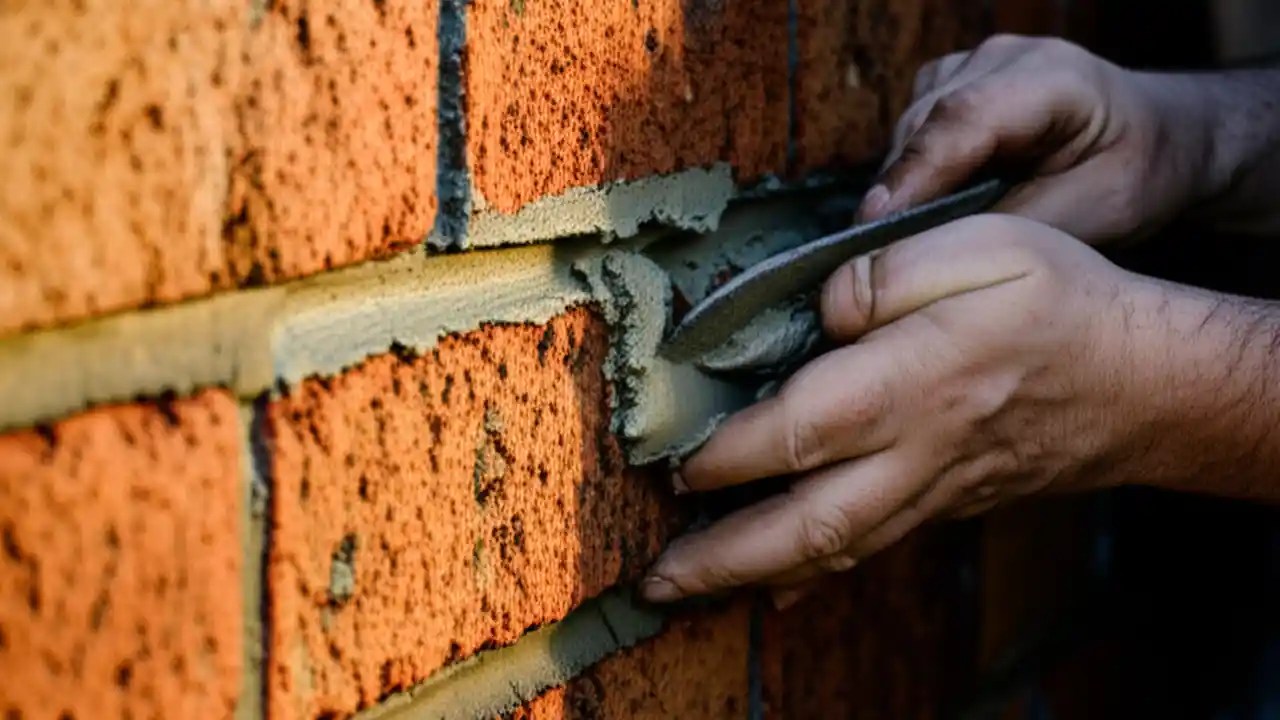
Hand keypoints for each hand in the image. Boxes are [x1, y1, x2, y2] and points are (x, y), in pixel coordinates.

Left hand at [641, 215, 1187, 605]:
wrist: (1144, 384)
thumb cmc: (1061, 303)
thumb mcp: (978, 246)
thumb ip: (883, 274)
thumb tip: (815, 309)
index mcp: (913, 383)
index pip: (797, 431)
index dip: (725, 454)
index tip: (672, 461)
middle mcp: (915, 453)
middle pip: (806, 525)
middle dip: (723, 558)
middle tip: (655, 580)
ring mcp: (930, 490)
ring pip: (833, 551)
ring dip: (753, 576)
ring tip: (688, 587)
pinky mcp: (943, 503)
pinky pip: (869, 548)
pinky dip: (813, 573)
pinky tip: (775, 587)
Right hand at [860, 35, 1217, 243]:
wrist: (1160, 136)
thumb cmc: (1139, 172)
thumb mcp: (1099, 213)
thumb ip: (1020, 226)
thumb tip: (939, 250)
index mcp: (1053, 77)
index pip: (965, 119)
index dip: (916, 173)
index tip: (875, 222)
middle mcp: (1004, 59)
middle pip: (926, 124)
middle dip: (899, 189)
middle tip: (878, 256)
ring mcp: (973, 65)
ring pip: (910, 127)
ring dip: (902, 183)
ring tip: (904, 240)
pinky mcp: (952, 84)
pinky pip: (912, 129)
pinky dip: (910, 171)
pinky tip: (928, 205)